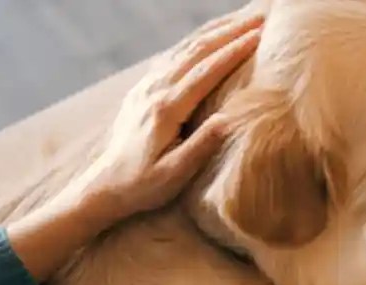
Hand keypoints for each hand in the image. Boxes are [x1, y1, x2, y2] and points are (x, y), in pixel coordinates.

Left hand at [6, 12, 261, 281]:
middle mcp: (155, 89)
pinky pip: (175, 54)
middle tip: (262, 16)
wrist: (104, 185)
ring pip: (186, 47)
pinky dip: (199, 40)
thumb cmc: (143, 186)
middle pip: (198, 49)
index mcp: (166, 109)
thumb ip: (201, 145)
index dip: (235, 50)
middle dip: (232, 30)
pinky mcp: (145, 88)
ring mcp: (148, 85)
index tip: (261, 35)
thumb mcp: (174, 174)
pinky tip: (213, 35)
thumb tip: (229, 119)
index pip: (207, 71)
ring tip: (244, 18)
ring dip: (217, 29)